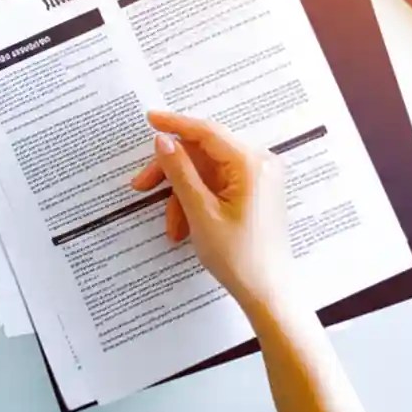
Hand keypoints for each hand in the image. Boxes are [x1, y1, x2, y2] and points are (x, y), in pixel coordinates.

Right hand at [131, 110, 293, 315]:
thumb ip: (180, 172)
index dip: (174, 124)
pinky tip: (186, 226)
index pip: (206, 132)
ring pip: (206, 172)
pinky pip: (217, 185)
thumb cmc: (240, 259)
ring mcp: (259, 178)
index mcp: (250, 164)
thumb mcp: (201, 213)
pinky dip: (198, 201)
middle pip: (203, 153)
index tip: (149, 118)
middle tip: (142, 186)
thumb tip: (163, 140)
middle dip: (172, 172)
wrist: (269, 293)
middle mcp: (259, 164)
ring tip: (172, 226)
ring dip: (183, 194)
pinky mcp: (256, 191)